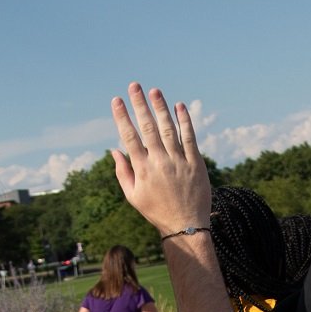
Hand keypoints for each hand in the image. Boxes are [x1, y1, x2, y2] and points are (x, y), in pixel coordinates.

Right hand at [109, 83, 208, 237]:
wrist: (186, 225)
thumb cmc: (157, 211)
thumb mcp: (133, 196)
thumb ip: (123, 172)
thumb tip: (114, 150)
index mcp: (143, 169)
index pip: (130, 137)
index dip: (122, 117)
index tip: (116, 100)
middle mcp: (160, 162)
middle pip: (148, 127)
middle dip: (140, 104)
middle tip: (134, 86)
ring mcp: (179, 161)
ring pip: (168, 128)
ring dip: (161, 107)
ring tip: (155, 91)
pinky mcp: (196, 163)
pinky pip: (189, 137)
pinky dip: (184, 121)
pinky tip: (179, 106)